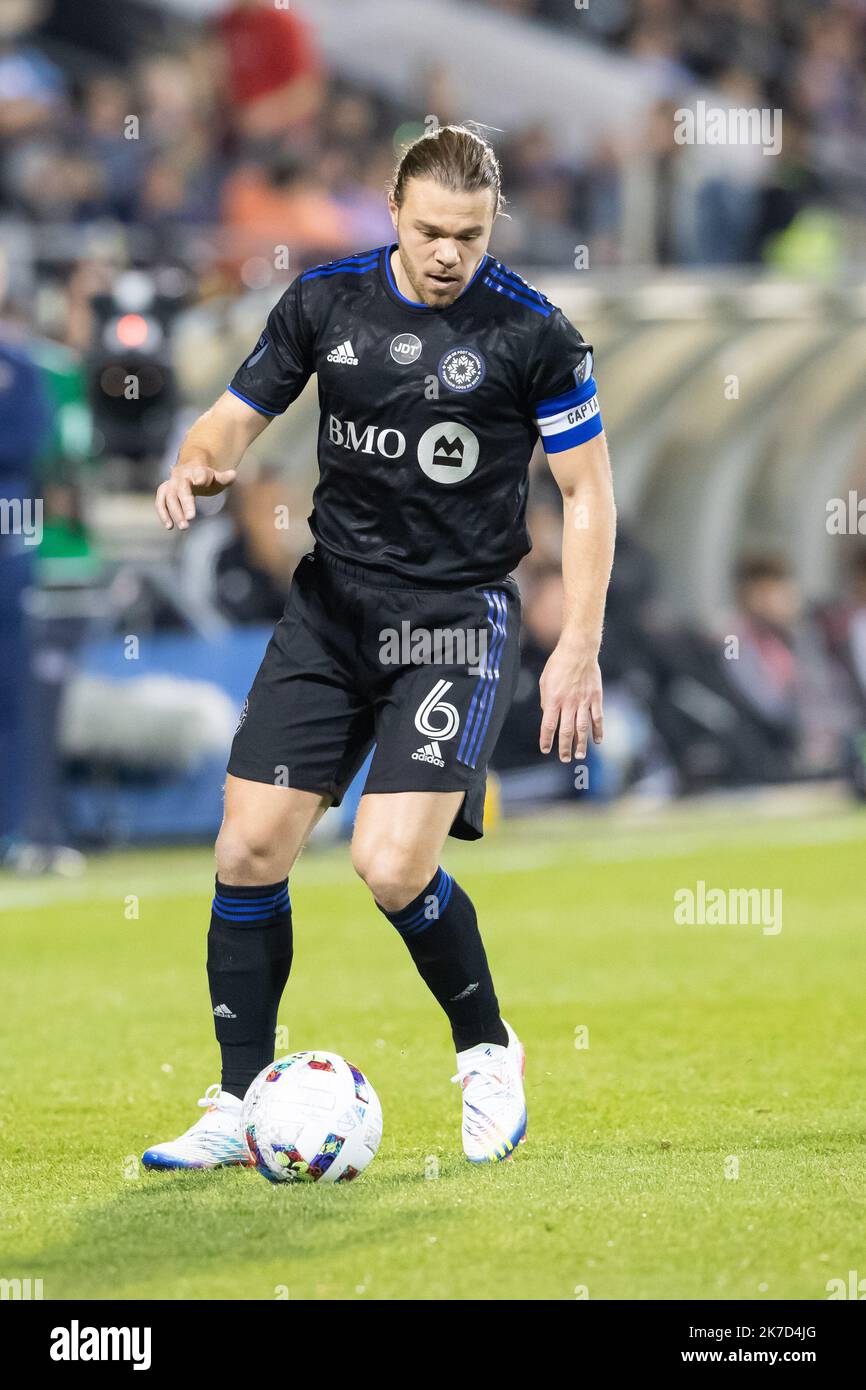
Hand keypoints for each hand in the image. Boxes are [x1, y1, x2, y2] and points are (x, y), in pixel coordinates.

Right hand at [155, 462, 237, 530]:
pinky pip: (161, 501)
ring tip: (184, 527)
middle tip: (191, 519)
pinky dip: (163, 513)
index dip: (200, 476)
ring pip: (169, 496)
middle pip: (182, 489)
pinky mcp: (165, 491)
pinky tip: (169, 526)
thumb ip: (224, 478)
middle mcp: (182, 475)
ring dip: (174, 512)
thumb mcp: (218, 478)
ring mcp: (172, 483)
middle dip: (185, 503)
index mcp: (197, 470)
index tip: (200, 481)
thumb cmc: (208, 478)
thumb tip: (233, 474)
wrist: (190, 469)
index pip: (199, 473)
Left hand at [539, 639, 603, 761]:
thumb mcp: (545, 681)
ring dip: (581, 744)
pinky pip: (597, 718)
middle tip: (564, 758)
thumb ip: (546, 700)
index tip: (545, 749)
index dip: (546, 740)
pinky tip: (597, 741)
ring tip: (579, 755)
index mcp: (553, 699)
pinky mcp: (596, 698)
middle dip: (564, 747)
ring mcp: (583, 701)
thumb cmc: (558, 664)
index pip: (548, 725)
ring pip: (582, 728)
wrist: (578, 650)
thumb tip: (547, 714)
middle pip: (566, 731)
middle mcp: (568, 703)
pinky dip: (598, 731)